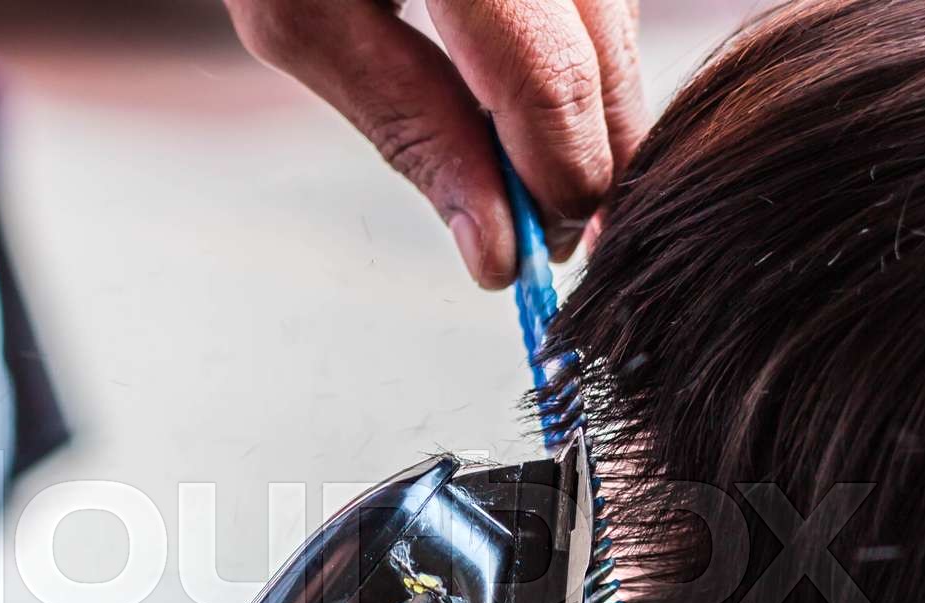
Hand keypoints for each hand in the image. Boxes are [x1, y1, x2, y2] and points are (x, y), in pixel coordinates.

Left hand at [224, 0, 647, 285]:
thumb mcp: (304, 20)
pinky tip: (532, 86)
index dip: (554, 185)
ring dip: (590, 109)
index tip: (536, 256)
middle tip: (551, 228)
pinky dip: (581, 52)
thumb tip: (496, 250)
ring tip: (538, 164)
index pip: (547, 82)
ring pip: (620, 25)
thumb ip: (409, 130)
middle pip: (606, 58)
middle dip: (589, 162)